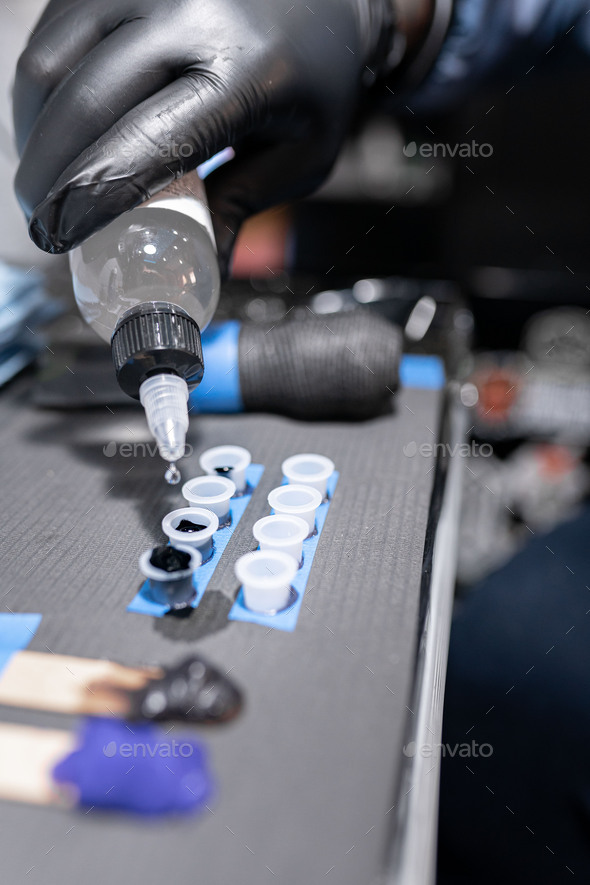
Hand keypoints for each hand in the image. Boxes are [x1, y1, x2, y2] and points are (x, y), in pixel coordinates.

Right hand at [14, 0, 395, 269]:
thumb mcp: (300, 158)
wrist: (326, 0)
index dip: (92, 196)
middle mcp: (190, 13)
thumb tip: (198, 276)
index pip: (145, 143)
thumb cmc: (317, 81)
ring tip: (50, 179)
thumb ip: (240, 209)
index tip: (61, 234)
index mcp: (244, 73)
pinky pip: (54, 34)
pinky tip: (60, 128)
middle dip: (47, 175)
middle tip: (45, 221)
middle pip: (82, 103)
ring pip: (51, 65)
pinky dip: (44, 90)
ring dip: (36, 133)